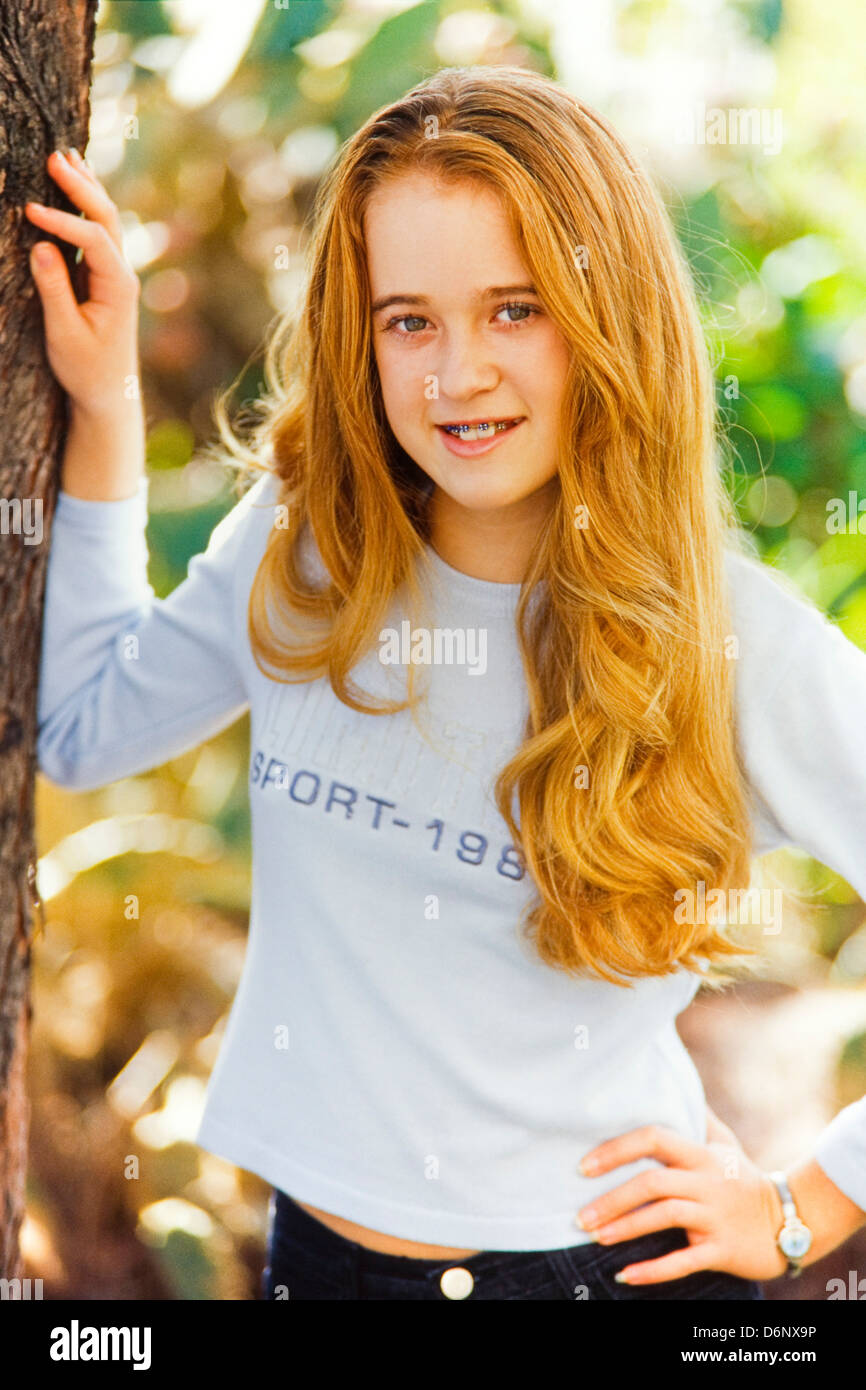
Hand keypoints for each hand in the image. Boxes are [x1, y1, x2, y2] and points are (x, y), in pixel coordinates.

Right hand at [24, 148, 140, 414]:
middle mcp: (122, 275)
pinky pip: (96, 233)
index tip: (28, 211)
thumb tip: (40, 246)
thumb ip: (54, 291)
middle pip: (106, 219)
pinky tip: (71, 185)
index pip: (92, 241)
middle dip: (81, 188)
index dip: (62, 222)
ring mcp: (115, 274)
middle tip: (54, 158)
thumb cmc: (87, 370)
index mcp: (118, 288)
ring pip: (105, 221)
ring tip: (65, 156)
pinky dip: (83, 207)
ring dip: (85, 188)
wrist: (109, 394)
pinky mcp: (103, 277)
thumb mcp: (65, 335)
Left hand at [575, 1117, 789, 1284]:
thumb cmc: (746, 1179)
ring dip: (625, 1229)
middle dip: (611, 1199)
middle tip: (580, 1216)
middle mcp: (708, 1181)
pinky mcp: (723, 1249)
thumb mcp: (725, 1144)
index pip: (654, 1138)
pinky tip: (625, 1275)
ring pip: (664, 1217)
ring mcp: (716, 1216)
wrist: (793, 1221)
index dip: (616, 1150)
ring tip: (594, 1237)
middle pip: (652, 1183)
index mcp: (702, 1154)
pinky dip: (653, 1271)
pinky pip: (684, 1261)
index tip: (584, 1166)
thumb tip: (678, 1085)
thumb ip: (698, 1118)